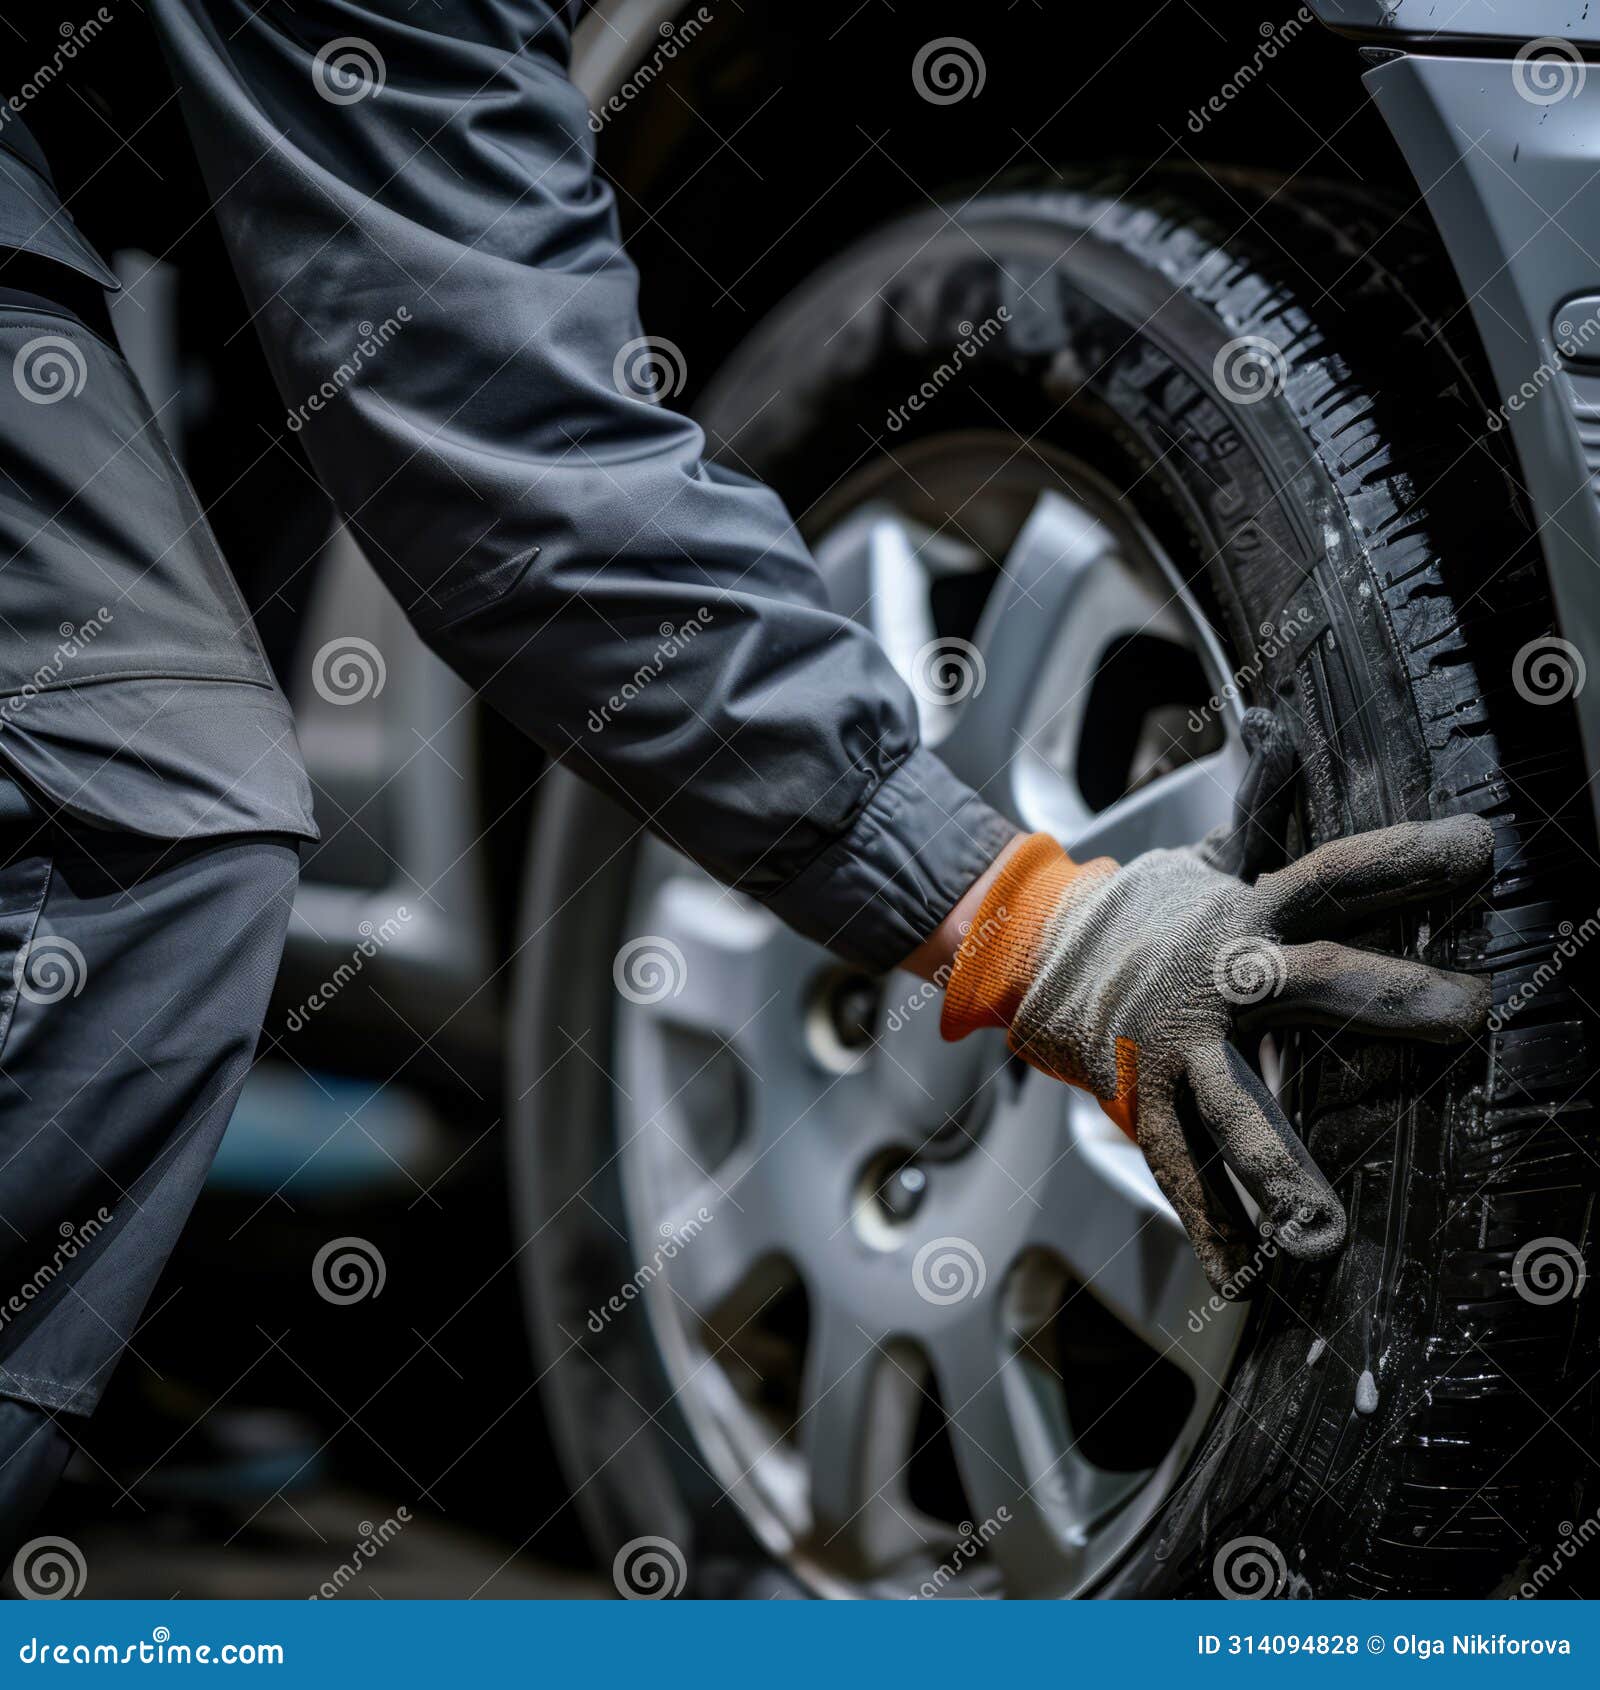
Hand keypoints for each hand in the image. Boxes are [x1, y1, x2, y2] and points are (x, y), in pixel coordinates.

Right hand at [940, 715, 1492, 1288]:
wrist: (1031, 949)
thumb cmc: (1143, 913)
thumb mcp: (1207, 858)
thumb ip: (1259, 802)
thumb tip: (1279, 722)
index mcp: (1245, 912)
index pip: (1336, 871)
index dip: (1406, 856)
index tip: (1479, 848)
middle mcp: (1220, 977)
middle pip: (1312, 980)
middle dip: (1390, 995)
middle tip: (1466, 1013)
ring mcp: (1178, 1046)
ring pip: (1237, 1108)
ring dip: (1282, 1167)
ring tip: (1326, 1227)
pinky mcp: (1142, 1098)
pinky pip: (1181, 1169)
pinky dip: (1210, 1225)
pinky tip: (1241, 1277)